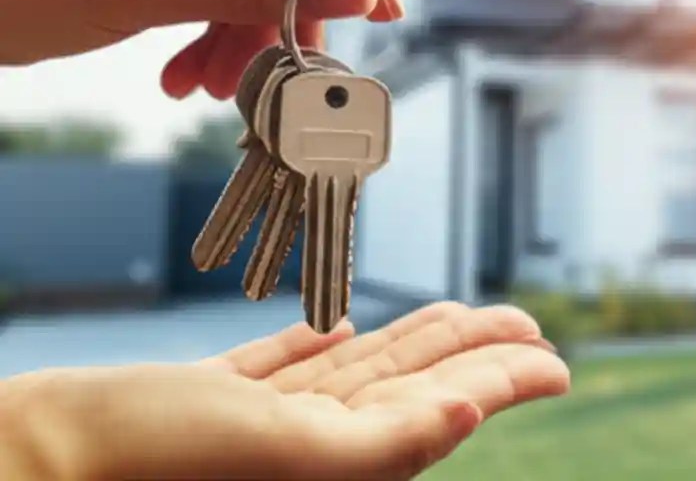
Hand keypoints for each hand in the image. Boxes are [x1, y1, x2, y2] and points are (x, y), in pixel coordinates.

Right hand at [0, 302, 568, 479]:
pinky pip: (282, 370)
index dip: (503, 379)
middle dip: (471, 352)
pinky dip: (315, 346)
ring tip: (455, 318)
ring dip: (410, 343)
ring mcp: (257, 425)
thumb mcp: (290, 453)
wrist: (35, 464)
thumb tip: (470, 415)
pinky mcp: (208, 404)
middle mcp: (308, 444)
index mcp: (342, 460)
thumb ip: (385, 443)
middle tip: (525, 324)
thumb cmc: (154, 465)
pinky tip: (337, 329)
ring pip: (356, 374)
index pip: (444, 407)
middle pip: (412, 387)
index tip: (555, 359)